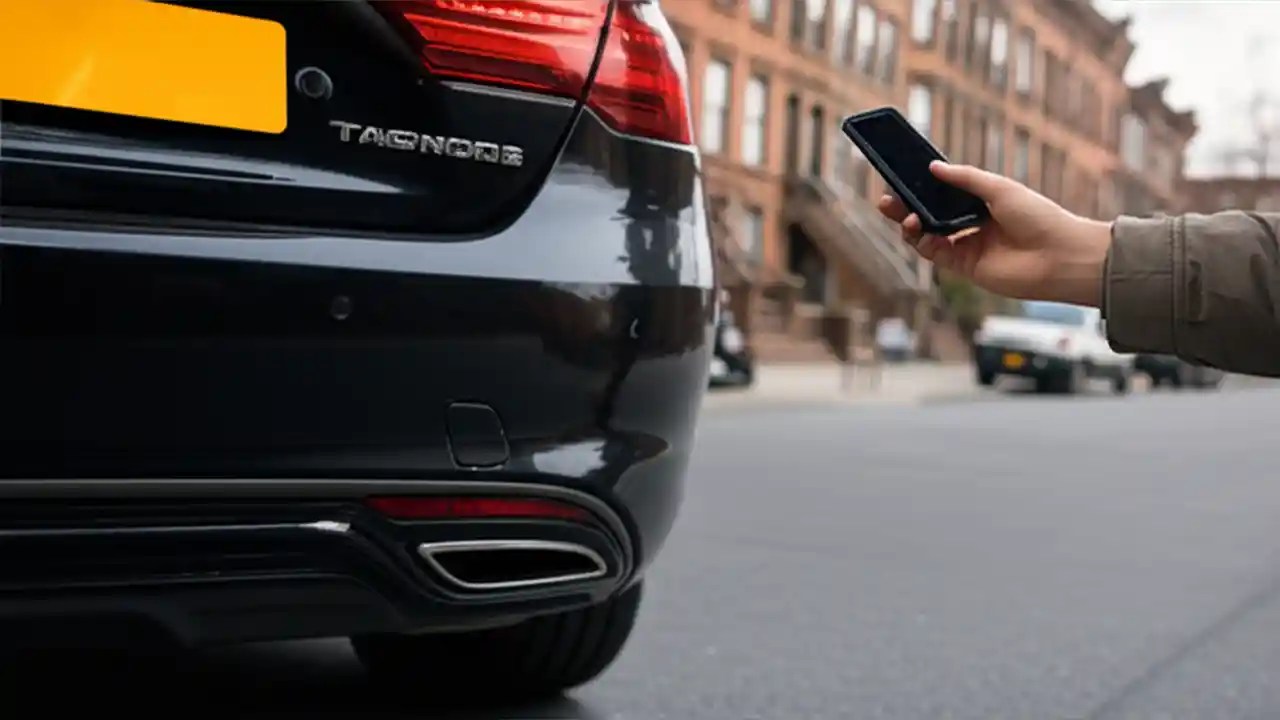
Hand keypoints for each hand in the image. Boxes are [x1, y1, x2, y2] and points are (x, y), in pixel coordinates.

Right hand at [877, 162, 1111, 306]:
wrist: (1058, 256)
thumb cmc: (1038, 217)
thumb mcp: (999, 188)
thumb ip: (965, 179)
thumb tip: (933, 167)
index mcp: (983, 203)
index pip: (945, 194)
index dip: (923, 187)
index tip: (903, 176)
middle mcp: (973, 224)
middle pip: (931, 214)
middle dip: (907, 206)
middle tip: (887, 197)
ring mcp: (968, 246)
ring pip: (927, 234)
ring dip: (909, 223)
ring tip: (899, 212)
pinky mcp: (965, 267)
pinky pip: (934, 253)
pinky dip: (920, 241)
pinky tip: (916, 228)